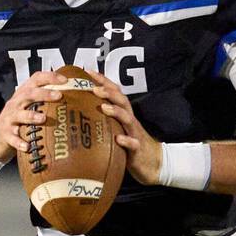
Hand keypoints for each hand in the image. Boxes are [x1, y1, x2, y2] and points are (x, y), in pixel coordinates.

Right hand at [0, 72, 68, 162]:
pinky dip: (19, 142)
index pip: (36, 79)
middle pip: (29, 94)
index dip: (50, 77)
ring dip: (31, 116)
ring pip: (19, 114)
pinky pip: (12, 138)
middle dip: (44, 94)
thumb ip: (46, 100)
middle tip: (59, 96)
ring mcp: (10, 118)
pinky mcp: (6, 134)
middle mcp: (16, 103)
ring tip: (43, 119)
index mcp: (24, 93)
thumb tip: (77, 97)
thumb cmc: (21, 117)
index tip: (65, 80)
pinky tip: (27, 146)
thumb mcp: (30, 105)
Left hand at [85, 68, 162, 185]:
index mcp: (124, 115)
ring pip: (127, 119)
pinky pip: (133, 144)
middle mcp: (129, 121)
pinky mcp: (137, 150)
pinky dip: (126, 140)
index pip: (114, 92)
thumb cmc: (131, 145)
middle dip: (108, 93)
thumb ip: (104, 120)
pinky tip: (118, 139)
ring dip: (116, 112)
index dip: (103, 81)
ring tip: (103, 108)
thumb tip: (80, 111)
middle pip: (122, 101)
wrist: (155, 163)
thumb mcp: (117, 129)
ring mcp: (134, 134)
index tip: (88, 72)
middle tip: (94, 88)